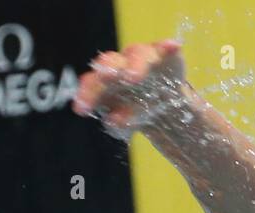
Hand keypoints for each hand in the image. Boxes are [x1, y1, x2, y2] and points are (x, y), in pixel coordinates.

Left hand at [72, 40, 187, 140]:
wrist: (163, 107)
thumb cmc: (137, 112)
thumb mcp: (127, 123)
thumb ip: (119, 122)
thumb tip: (113, 120)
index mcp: (103, 82)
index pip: (91, 83)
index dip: (86, 94)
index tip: (82, 110)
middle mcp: (119, 64)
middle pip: (110, 61)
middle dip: (107, 68)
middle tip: (105, 77)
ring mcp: (141, 57)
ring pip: (136, 54)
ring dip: (135, 64)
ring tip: (133, 77)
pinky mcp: (162, 54)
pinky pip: (163, 49)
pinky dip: (167, 47)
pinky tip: (172, 47)